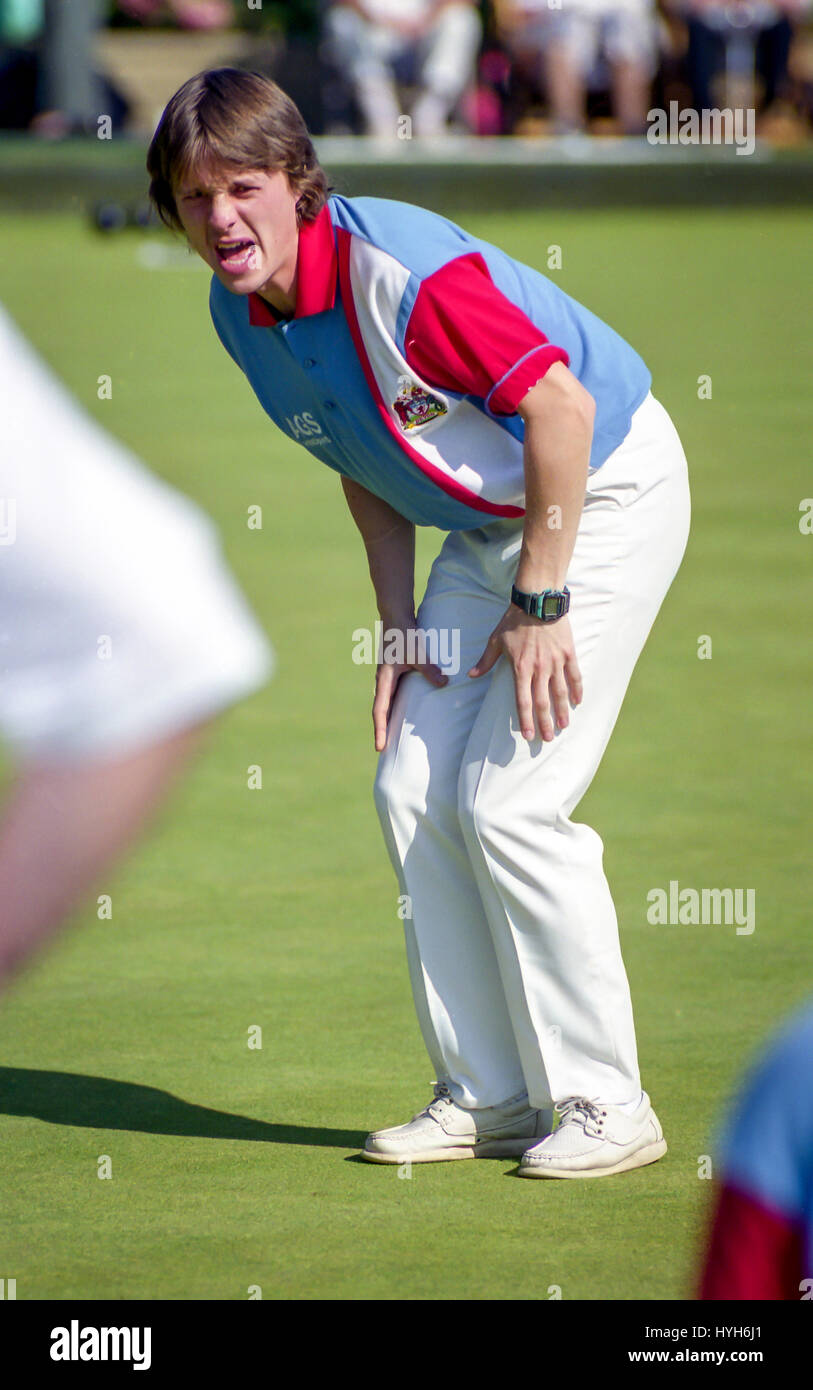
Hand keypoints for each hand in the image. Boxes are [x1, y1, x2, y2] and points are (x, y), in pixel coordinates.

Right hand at [372, 625, 447, 751]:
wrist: (395, 615)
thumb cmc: (404, 633)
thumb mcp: (417, 652)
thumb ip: (429, 669)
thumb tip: (444, 683)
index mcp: (384, 679)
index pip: (380, 710)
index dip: (380, 730)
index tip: (379, 748)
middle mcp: (383, 681)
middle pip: (381, 710)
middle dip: (383, 730)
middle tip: (385, 750)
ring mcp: (387, 677)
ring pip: (387, 703)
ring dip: (389, 719)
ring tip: (394, 735)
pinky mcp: (394, 671)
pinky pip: (394, 694)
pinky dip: (396, 706)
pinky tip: (405, 712)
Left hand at [468, 606, 582, 741]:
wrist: (536, 601)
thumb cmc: (513, 620)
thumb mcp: (496, 640)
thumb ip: (485, 661)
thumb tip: (471, 675)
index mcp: (521, 668)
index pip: (523, 700)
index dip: (526, 720)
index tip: (528, 735)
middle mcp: (540, 668)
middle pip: (543, 702)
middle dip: (545, 723)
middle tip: (547, 739)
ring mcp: (556, 661)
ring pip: (560, 692)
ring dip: (562, 711)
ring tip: (563, 727)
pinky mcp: (568, 653)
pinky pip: (575, 675)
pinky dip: (577, 689)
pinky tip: (578, 702)